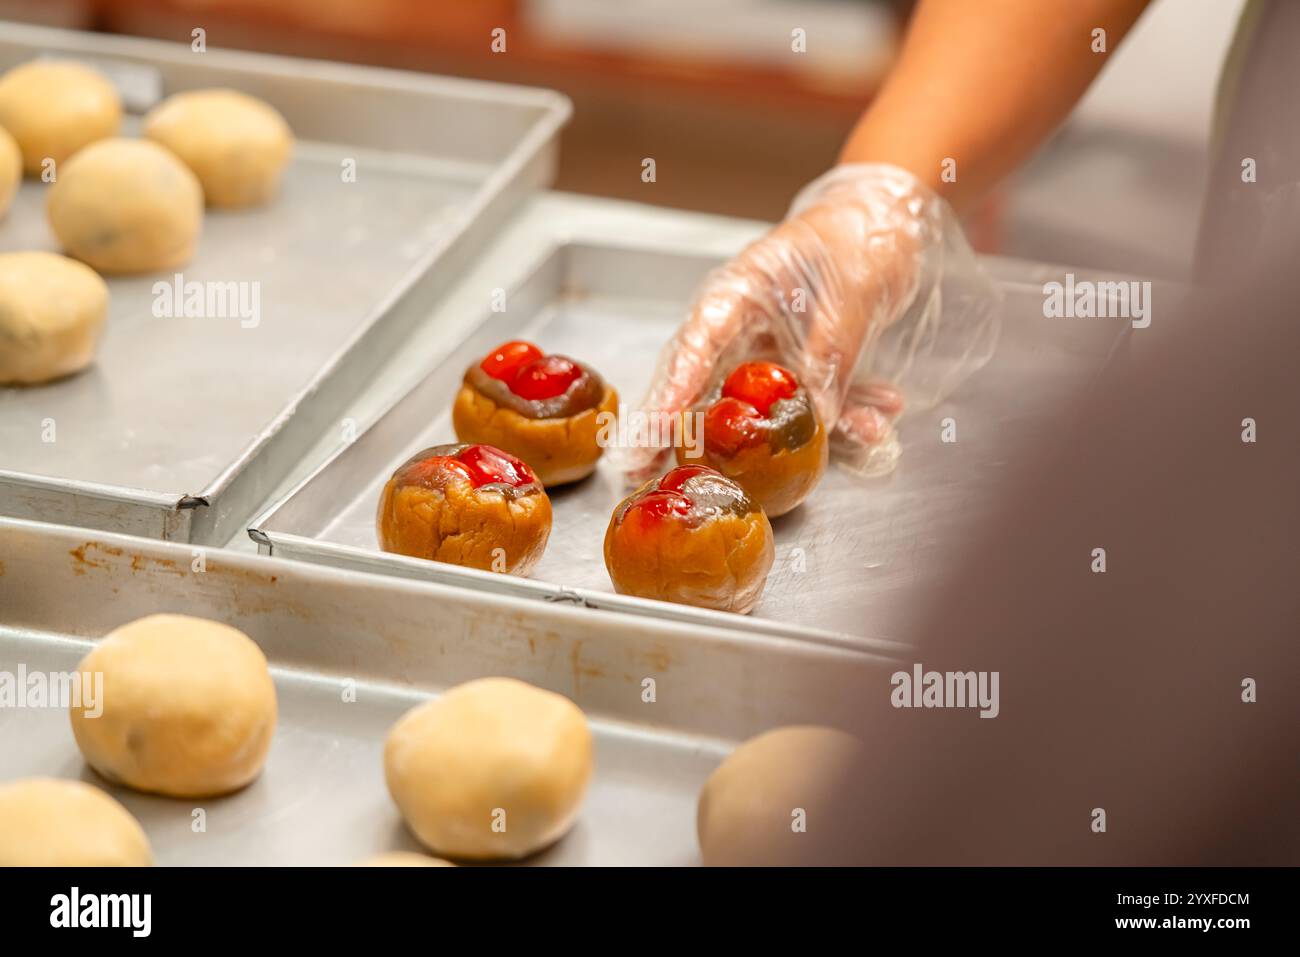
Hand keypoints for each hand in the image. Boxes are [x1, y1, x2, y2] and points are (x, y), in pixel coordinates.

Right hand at [620, 164, 990, 481]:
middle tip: (646, 475)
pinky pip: (813, 397)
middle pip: (704, 385)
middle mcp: (745, 322)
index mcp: (740, 292)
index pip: (695, 348)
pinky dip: (846, 414)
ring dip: (782, 440)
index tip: (652, 435)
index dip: (672, 395)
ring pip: (761, 403)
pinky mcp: (800, 359)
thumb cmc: (860, 235)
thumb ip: (831, 357)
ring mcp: (770, 344)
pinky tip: (880, 423)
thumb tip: (818, 420)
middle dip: (683, 434)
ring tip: (780, 482)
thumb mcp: (852, 295)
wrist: (888, 216)